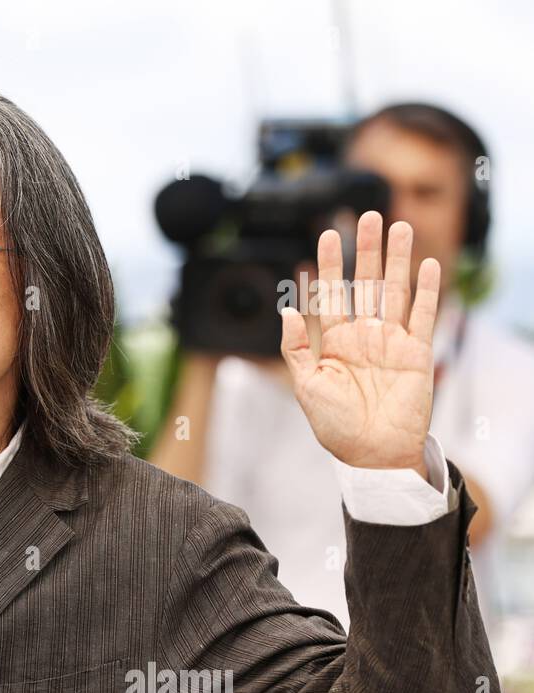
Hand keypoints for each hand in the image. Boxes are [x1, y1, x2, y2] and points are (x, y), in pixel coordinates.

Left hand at [279, 211, 439, 479]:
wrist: (372, 455)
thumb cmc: (335, 426)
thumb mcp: (306, 385)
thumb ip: (294, 348)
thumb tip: (285, 311)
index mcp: (334, 343)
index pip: (330, 295)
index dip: (327, 265)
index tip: (326, 235)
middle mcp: (363, 336)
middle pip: (365, 283)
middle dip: (365, 250)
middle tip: (367, 216)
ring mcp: (391, 342)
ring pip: (394, 290)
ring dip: (397, 259)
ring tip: (399, 227)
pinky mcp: (417, 353)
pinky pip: (424, 315)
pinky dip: (427, 290)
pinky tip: (428, 265)